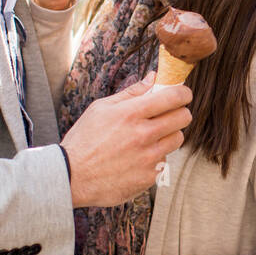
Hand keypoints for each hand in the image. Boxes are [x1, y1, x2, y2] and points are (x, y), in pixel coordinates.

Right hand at [61, 71, 192, 206]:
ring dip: (169, 135)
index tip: (182, 94)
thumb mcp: (101, 108)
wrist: (71, 176)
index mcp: (132, 114)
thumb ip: (131, 93)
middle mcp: (144, 135)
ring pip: (177, 139)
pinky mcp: (149, 176)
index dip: (183, 93)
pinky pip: (164, 161)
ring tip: (150, 137)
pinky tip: (137, 157)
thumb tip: (153, 77)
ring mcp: (148, 157)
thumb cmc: (84, 139)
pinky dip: (156, 157)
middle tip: (168, 114)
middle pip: (184, 118)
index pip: (174, 97)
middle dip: (179, 112)